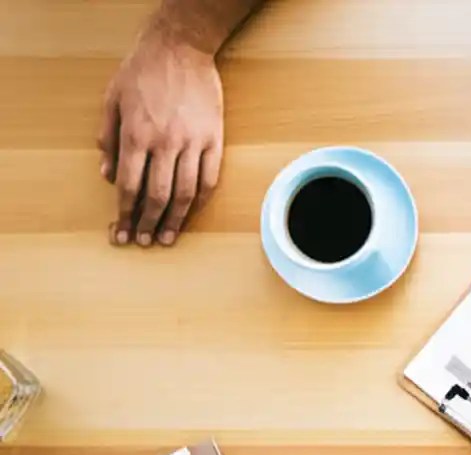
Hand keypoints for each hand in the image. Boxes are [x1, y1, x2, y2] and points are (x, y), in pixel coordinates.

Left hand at [99, 18, 223, 246]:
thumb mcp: (112, 100)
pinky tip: (193, 212)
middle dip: (148, 223)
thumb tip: (108, 176)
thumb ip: (108, 139)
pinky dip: (201, 199)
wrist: (181, 49)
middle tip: (144, 241)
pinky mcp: (214, 139)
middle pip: (157, 196)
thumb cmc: (143, 72)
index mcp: (137, 135)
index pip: (130, 186)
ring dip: (176, 219)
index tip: (122, 231)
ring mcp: (193, 143)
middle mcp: (165, 143)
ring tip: (168, 237)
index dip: (125, 213)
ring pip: (186, 192)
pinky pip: (209, 177)